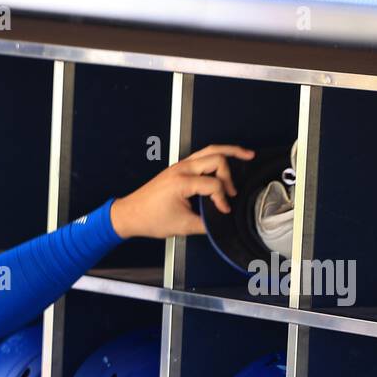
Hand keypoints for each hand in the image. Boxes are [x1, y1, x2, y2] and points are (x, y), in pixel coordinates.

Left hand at [109, 144, 255, 239]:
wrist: (130, 214)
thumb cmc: (149, 219)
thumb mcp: (181, 226)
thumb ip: (205, 224)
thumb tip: (221, 222)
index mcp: (181, 182)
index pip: (214, 184)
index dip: (222, 199)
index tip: (223, 211)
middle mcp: (181, 168)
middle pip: (216, 158)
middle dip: (229, 175)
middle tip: (234, 191)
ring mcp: (180, 165)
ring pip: (210, 149)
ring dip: (230, 152)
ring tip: (247, 155)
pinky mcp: (179, 167)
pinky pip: (203, 154)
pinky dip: (217, 156)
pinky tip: (227, 160)